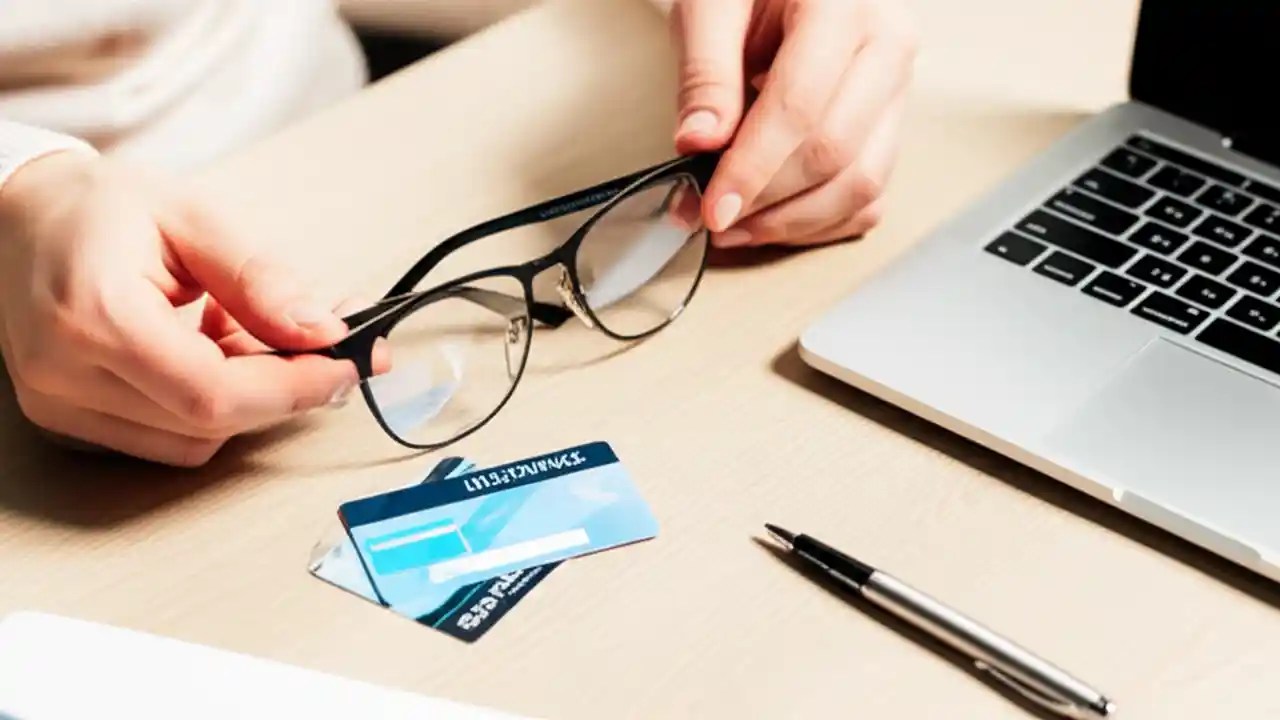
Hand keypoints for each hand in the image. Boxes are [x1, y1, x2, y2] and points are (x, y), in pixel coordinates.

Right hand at [0, 151, 357, 466]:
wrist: (17, 215)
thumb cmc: (97, 207)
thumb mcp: (193, 217)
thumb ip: (260, 278)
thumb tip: (322, 330)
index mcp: (95, 315)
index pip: (212, 392)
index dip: (293, 388)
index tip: (348, 364)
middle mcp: (65, 374)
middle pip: (208, 421)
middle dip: (287, 389)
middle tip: (336, 348)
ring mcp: (60, 405)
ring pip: (193, 438)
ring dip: (251, 398)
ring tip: (262, 334)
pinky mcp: (67, 418)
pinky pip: (166, 436)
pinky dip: (211, 405)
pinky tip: (219, 353)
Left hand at [671, 0, 918, 246]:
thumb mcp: (710, 7)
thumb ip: (705, 74)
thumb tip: (699, 143)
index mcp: (842, 6)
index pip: (799, 106)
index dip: (752, 168)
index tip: (713, 208)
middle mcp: (887, 46)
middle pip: (835, 152)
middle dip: (769, 201)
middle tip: (712, 219)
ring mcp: (898, 89)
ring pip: (861, 184)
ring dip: (794, 222)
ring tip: (738, 227)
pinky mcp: (892, 124)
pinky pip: (870, 196)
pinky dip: (821, 222)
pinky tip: (773, 222)